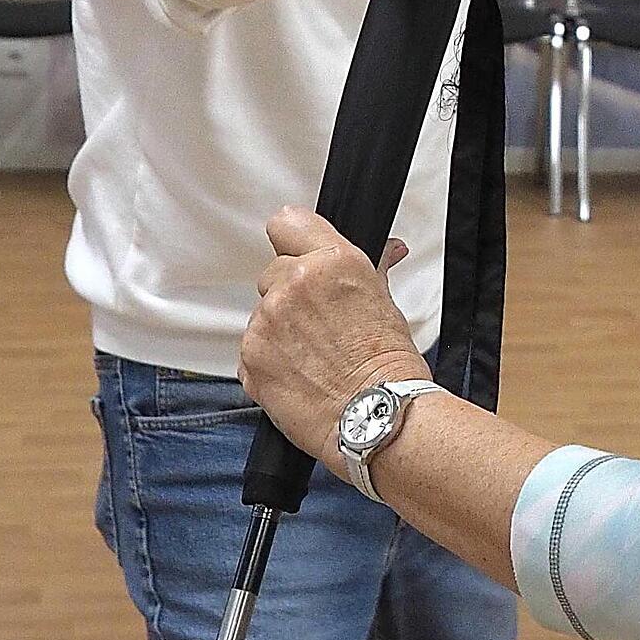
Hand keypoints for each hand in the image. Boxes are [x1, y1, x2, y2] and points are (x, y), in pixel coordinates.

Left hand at [240, 207, 427, 472]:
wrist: (377, 417)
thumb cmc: (389, 365)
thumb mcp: (388, 303)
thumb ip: (373, 268)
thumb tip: (389, 250)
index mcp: (333, 263)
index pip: (288, 222)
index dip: (294, 239)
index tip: (298, 253)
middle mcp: (294, 285)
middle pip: (273, 271)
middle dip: (291, 292)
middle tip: (318, 321)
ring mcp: (266, 323)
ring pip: (262, 313)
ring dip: (279, 329)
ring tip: (313, 355)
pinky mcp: (250, 358)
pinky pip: (252, 349)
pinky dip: (269, 360)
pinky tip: (299, 373)